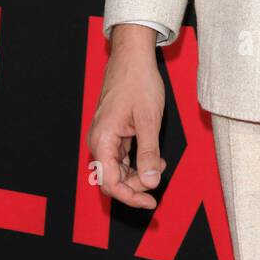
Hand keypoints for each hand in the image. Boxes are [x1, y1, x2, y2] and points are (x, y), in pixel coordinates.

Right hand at [87, 29, 165, 209]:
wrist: (132, 57)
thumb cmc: (139, 83)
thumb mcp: (149, 119)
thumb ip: (149, 153)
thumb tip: (151, 182)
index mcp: (102, 140)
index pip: (110, 183)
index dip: (130, 197)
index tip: (150, 203)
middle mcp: (99, 141)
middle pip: (112, 179)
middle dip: (135, 186)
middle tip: (158, 185)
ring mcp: (105, 136)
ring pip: (117, 168)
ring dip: (138, 173)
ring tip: (160, 166)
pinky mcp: (112, 131)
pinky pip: (121, 156)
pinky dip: (137, 161)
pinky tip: (154, 158)